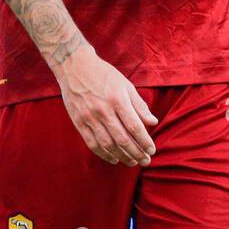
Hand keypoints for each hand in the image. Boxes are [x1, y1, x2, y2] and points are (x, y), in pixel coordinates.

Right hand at [56, 44, 157, 165]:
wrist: (75, 66)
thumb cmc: (104, 75)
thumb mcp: (126, 85)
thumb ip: (139, 105)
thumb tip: (153, 122)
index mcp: (117, 100)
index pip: (134, 127)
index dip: (144, 141)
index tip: (152, 150)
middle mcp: (103, 111)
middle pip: (122, 139)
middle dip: (136, 153)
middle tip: (146, 161)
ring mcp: (89, 118)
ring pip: (108, 144)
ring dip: (122, 156)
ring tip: (132, 162)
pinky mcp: (79, 122)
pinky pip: (92, 143)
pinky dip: (104, 154)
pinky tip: (114, 159)